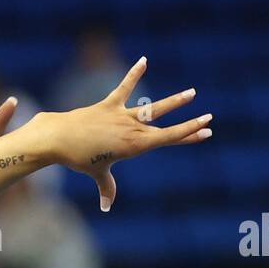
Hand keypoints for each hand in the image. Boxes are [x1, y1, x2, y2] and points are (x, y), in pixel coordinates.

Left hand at [36, 56, 212, 211]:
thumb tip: (106, 207)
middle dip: (188, 124)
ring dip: (173, 101)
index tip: (206, 131)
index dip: (188, 135)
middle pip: (166, 126)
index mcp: (135, 146)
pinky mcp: (109, 105)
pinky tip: (144, 60)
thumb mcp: (97, 173)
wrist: (59, 139)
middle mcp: (132, 129)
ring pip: (152, 108)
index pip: (168, 139)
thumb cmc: (79, 159)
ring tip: (191, 92)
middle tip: (209, 117)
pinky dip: (134, 74)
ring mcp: (122, 116)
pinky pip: (124, 87)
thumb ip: (106, 187)